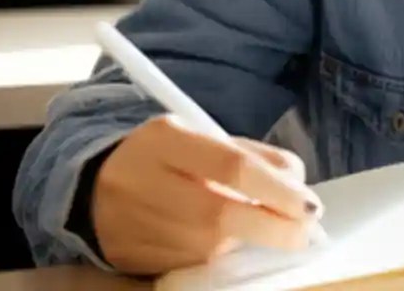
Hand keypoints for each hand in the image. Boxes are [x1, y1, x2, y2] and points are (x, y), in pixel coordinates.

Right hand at [91, 114, 323, 274]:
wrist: (92, 188)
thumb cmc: (169, 159)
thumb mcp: (206, 139)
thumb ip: (254, 156)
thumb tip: (298, 182)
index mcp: (166, 139)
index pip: (232, 166)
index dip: (278, 189)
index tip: (311, 204)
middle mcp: (145, 183)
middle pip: (221, 216)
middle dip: (274, 228)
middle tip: (305, 231)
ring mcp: (135, 226)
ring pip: (211, 246)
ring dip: (249, 241)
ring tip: (267, 228)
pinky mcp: (134, 260)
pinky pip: (194, 263)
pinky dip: (222, 254)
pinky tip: (227, 240)